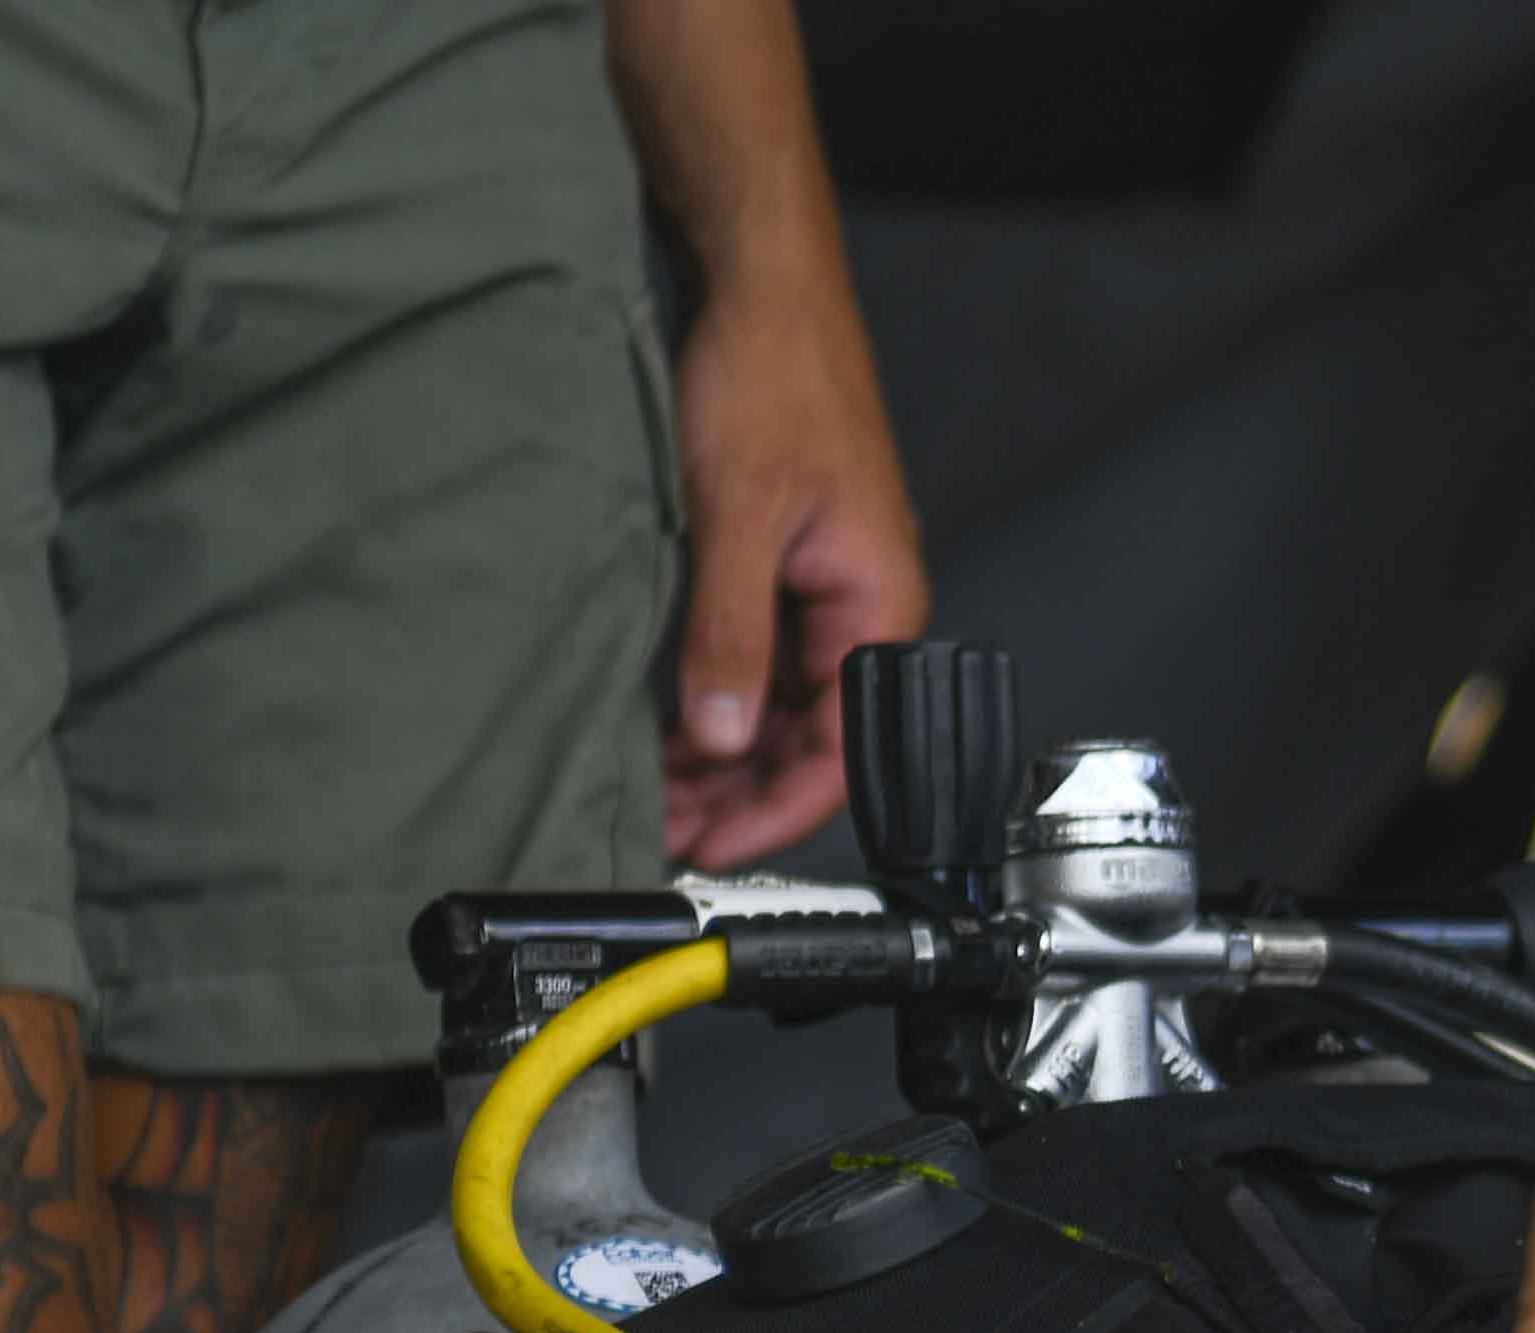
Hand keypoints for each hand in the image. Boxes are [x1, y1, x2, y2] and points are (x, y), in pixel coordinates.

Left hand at [659, 261, 922, 863]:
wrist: (761, 285)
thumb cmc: (776, 375)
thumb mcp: (735, 516)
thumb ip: (729, 635)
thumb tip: (724, 734)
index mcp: (880, 607)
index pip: (841, 752)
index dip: (774, 812)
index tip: (712, 845)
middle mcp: (862, 607)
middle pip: (810, 738)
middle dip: (738, 789)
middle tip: (663, 821)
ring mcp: (824, 586)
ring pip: (779, 701)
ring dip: (720, 744)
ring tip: (654, 774)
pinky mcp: (786, 563)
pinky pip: (759, 653)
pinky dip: (715, 689)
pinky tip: (668, 709)